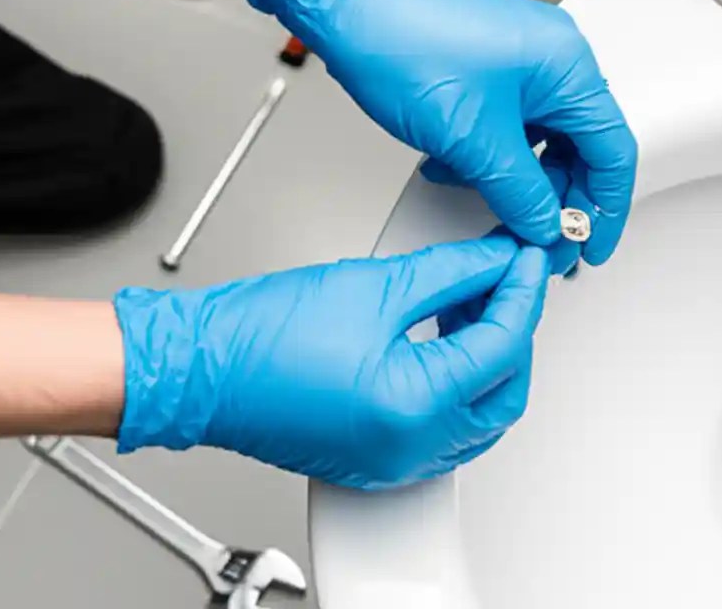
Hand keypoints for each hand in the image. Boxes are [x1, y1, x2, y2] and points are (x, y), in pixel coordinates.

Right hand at [112, 237, 549, 489]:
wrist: (197, 369)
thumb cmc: (258, 336)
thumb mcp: (373, 285)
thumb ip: (452, 273)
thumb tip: (495, 263)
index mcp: (413, 407)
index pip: (503, 345)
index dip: (522, 292)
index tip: (524, 258)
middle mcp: (410, 448)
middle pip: (505, 389)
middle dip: (514, 332)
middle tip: (506, 280)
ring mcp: (396, 463)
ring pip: (480, 415)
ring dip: (489, 360)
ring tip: (474, 302)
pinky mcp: (379, 461)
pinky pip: (444, 429)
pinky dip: (457, 386)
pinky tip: (447, 340)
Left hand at [243, 0, 637, 265]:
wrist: (346, 4)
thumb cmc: (405, 42)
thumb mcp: (474, 141)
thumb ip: (521, 194)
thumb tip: (546, 226)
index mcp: (567, 68)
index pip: (612, 152)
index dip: (605, 208)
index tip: (590, 246)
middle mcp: (553, 60)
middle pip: (580, 148)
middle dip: (559, 200)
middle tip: (543, 240)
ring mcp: (521, 62)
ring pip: (541, 141)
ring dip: (522, 182)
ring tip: (502, 214)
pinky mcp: (489, 68)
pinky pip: (510, 125)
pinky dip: (494, 159)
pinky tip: (465, 174)